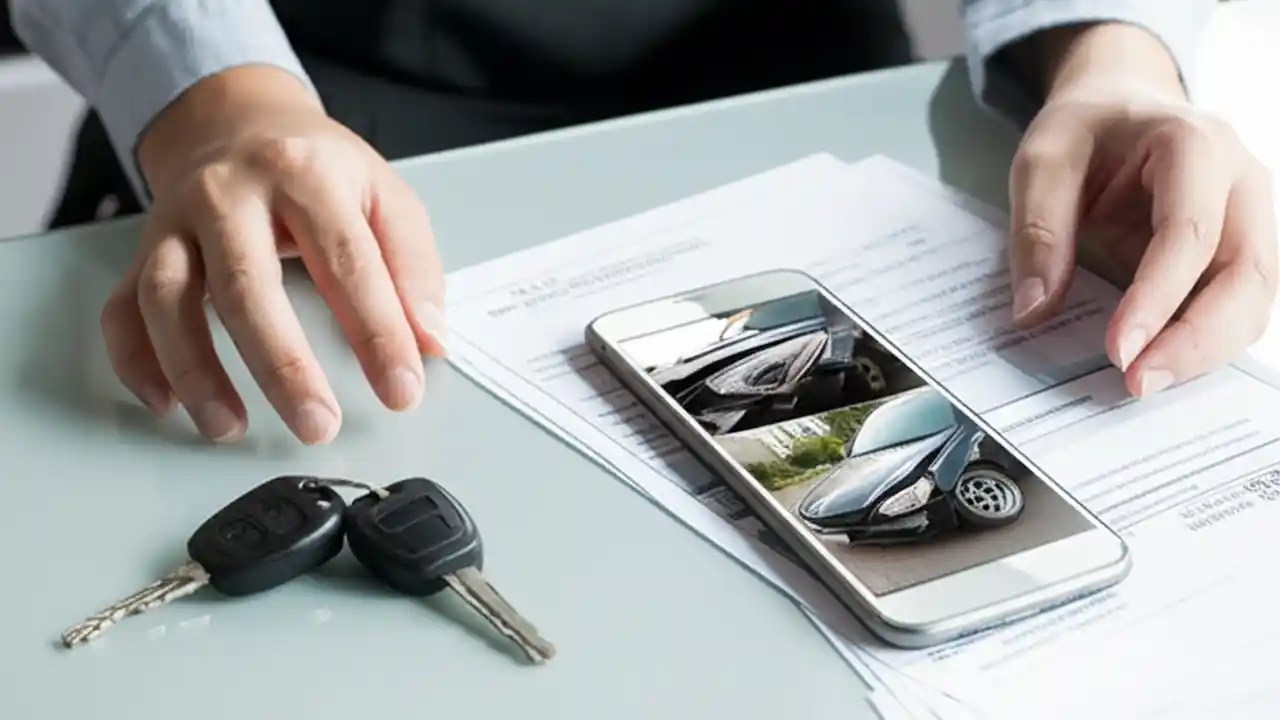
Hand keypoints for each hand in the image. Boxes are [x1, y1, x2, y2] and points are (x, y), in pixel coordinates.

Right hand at [102, 66, 446, 444]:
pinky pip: (123, 309)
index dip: (378, 333)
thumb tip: (429, 342)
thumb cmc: (317, 167)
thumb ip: (412, 267)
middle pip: (247, 283)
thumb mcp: (384, 194)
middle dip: (282, 365)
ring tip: (229, 427)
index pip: (347, 261)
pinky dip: (136, 361)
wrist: (236, 118)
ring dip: (194, 370)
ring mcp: (175, 222)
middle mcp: (229, 194)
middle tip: (316, 424)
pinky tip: (166, 403)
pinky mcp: (142, 249)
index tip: (401, 390)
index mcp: (304, 174)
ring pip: (167, 297)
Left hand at [1007, 23, 1276, 396]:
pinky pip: (1236, 307)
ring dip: (1206, 351)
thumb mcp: (1042, 160)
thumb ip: (1038, 231)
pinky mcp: (1241, 253)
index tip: (1118, 350)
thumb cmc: (1087, 128)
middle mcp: (1244, 184)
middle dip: (1197, 340)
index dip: (1157, 298)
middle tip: (1138, 384)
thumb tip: (1033, 311)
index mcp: (1196, 146)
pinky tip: (1160, 365)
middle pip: (1248, 275)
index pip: (1191, 233)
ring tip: (1144, 383)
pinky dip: (1203, 343)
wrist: (1122, 102)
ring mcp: (1253, 220)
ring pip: (1255, 300)